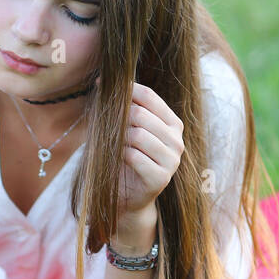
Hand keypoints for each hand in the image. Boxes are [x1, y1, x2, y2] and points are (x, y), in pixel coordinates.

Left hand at [100, 75, 184, 216]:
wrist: (127, 197)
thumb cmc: (123, 158)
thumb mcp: (124, 129)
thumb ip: (120, 107)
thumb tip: (101, 80)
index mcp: (171, 123)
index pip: (149, 96)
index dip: (125, 89)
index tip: (102, 86)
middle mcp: (176, 140)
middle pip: (141, 114)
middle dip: (118, 116)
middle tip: (106, 124)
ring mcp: (171, 160)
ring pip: (137, 134)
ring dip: (118, 138)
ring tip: (113, 145)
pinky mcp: (160, 178)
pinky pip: (133, 156)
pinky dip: (119, 155)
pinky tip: (118, 159)